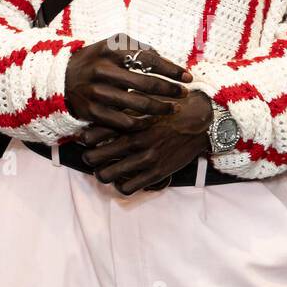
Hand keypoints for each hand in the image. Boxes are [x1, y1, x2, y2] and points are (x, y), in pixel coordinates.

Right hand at [65, 36, 191, 132]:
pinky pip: (123, 122)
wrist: (61, 79)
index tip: (187, 77)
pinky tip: (153, 121)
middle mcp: (102, 71)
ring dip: (160, 108)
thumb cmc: (95, 60)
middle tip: (185, 94)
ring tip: (173, 109)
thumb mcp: (111, 46)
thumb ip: (137, 49)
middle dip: (170, 90)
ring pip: (137, 104)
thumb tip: (166, 59)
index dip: (171, 69)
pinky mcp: (91, 111)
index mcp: (110, 51)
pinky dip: (142, 123)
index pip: (148, 59)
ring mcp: (96, 92)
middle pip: (146, 83)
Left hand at [79, 88, 213, 195]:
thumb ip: (125, 103)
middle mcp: (135, 139)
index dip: (85, 139)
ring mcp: (146, 158)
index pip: (92, 134)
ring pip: (106, 175)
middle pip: (94, 157)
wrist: (202, 120)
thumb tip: (104, 106)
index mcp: (130, 120)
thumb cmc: (172, 107)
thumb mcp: (148, 99)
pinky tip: (124, 178)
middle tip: (93, 157)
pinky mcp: (157, 172)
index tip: (88, 140)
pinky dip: (121, 185)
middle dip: (89, 158)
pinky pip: (128, 188)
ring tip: (105, 170)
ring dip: (102, 174)